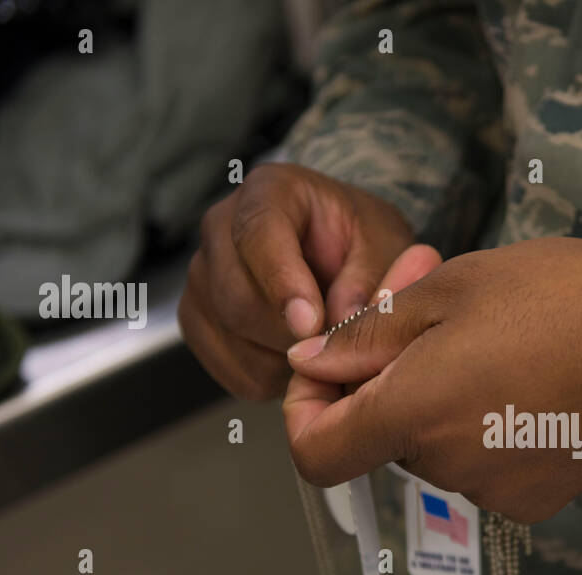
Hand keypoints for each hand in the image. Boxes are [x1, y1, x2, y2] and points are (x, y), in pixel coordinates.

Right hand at [177, 162, 415, 399]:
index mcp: (270, 191)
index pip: (259, 235)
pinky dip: (268, 377)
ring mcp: (201, 274)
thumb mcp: (385, 247)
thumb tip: (340, 320)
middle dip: (289, 334)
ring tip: (322, 348)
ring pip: (228, 335)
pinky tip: (297, 361)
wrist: (339, 253)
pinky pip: (226, 365)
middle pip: (235, 296)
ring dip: (282, 358)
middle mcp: (221, 226)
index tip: (312, 325)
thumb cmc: (361, 242)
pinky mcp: (196, 318)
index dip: (283, 285)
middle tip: (335, 348)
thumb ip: (368, 280)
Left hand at [282, 237, 581, 522]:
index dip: (304, 412)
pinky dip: (483, 427)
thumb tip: (309, 362)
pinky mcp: (535, 500)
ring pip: (433, 449)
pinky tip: (524, 380)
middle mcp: (448, 468)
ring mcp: (494, 492)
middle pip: (383, 438)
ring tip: (489, 338)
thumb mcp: (452, 288)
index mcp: (415, 414)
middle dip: (390, 377)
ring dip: (440, 398)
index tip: (325, 371)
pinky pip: (481, 466)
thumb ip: (367, 336)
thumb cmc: (563, 298)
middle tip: (426, 307)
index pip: (316, 454)